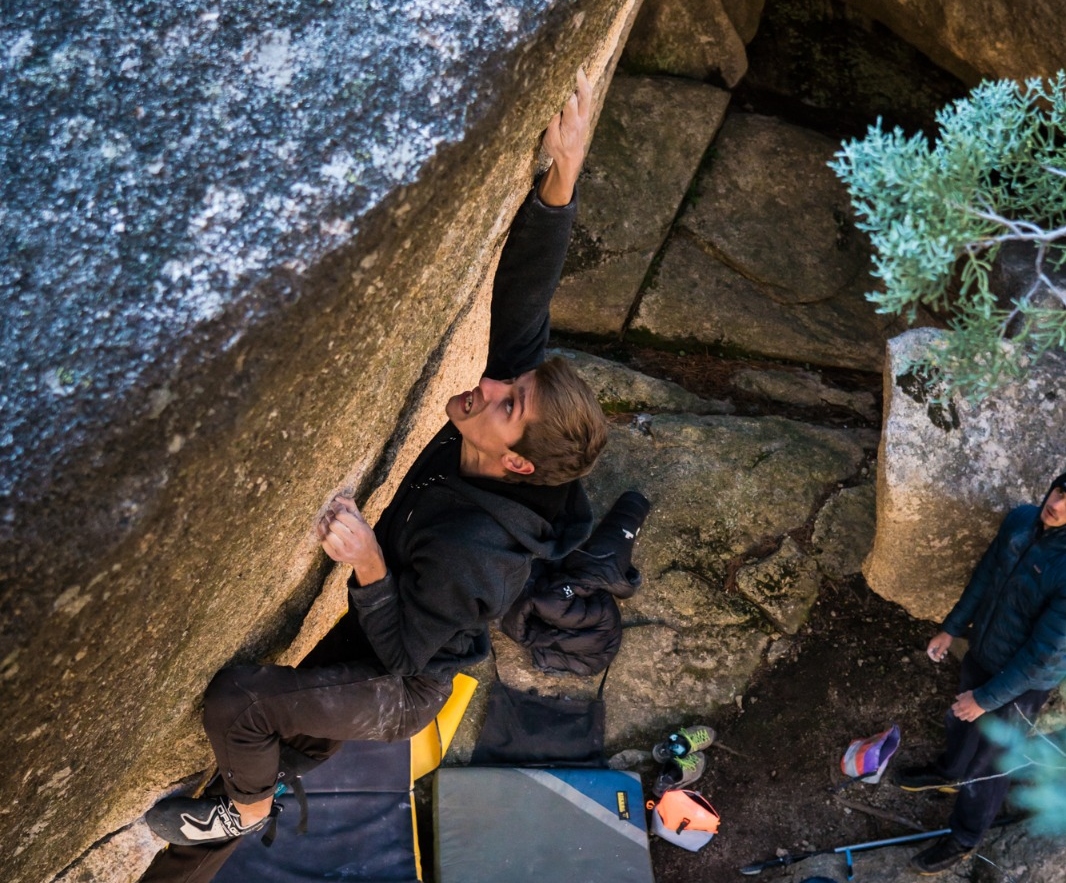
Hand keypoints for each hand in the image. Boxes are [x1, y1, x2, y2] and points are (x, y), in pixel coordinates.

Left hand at [316, 495, 386, 584]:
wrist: (367, 557)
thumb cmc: (365, 536)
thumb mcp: (362, 520)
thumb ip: (350, 507)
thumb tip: (337, 498)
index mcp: (361, 531)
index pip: (342, 515)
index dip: (336, 507)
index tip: (335, 505)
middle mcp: (353, 542)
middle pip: (334, 525)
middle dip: (330, 516)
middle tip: (331, 513)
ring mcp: (343, 551)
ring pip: (328, 534)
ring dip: (325, 525)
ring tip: (328, 521)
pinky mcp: (335, 556)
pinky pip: (323, 542)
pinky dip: (322, 534)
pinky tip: (326, 530)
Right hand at [537, 67, 591, 206]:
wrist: (571, 157)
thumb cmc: (558, 148)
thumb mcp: (550, 139)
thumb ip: (552, 121)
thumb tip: (551, 103)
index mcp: (571, 124)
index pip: (570, 103)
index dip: (565, 90)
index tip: (558, 78)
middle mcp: (581, 117)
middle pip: (584, 94)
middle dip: (579, 79)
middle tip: (573, 64)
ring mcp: (585, 114)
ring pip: (587, 93)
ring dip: (582, 78)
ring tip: (576, 64)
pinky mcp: (585, 112)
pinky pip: (585, 95)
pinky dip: (582, 83)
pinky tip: (577, 73)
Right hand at [927, 631, 952, 661]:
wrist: (949, 632)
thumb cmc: (946, 639)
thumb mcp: (943, 647)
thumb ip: (939, 653)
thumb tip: (936, 658)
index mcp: (932, 644)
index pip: (929, 652)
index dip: (932, 657)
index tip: (937, 660)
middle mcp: (932, 643)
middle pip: (932, 651)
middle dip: (936, 655)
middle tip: (940, 659)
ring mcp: (935, 642)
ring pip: (935, 649)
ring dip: (939, 653)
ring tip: (944, 655)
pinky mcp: (938, 641)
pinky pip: (938, 647)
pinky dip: (941, 650)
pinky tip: (945, 651)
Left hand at [951, 690, 985, 721]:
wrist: (983, 699)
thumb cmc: (974, 695)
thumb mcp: (966, 693)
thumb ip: (960, 696)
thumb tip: (957, 697)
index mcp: (960, 704)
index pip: (953, 707)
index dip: (954, 707)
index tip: (956, 706)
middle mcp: (963, 710)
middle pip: (956, 714)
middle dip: (957, 712)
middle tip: (959, 710)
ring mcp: (968, 714)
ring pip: (961, 718)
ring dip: (962, 716)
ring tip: (964, 714)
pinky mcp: (974, 716)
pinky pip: (969, 720)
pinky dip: (969, 718)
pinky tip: (970, 716)